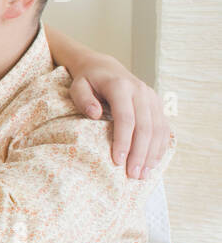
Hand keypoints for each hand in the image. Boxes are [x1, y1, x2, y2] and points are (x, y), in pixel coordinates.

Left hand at [66, 56, 169, 179]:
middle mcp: (141, 92)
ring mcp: (152, 98)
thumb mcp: (78, 86)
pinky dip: (159, 147)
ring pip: (158, 129)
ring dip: (152, 154)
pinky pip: (163, 128)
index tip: (117, 161)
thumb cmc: (87, 81)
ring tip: (143, 175)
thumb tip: (95, 114)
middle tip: (132, 175)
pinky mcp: (157, 105)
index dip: (123, 141)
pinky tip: (153, 163)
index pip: (126, 118)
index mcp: (121, 87)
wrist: (105, 67)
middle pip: (145, 127)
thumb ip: (83, 99)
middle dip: (139, 153)